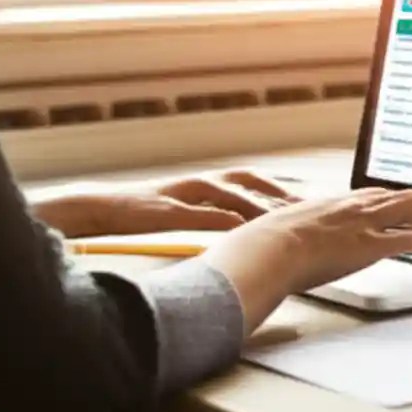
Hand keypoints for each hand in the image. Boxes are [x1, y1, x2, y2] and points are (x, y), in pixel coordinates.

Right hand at [32, 169, 300, 237]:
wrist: (97, 209)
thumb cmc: (145, 215)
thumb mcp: (187, 213)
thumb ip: (215, 216)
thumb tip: (247, 230)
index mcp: (207, 185)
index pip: (253, 183)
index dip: (283, 189)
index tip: (313, 201)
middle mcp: (199, 182)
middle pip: (248, 180)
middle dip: (278, 192)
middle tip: (309, 206)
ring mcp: (181, 193)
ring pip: (225, 192)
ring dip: (255, 202)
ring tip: (283, 214)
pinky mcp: (161, 208)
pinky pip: (193, 211)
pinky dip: (216, 216)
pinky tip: (237, 224)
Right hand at [202, 188, 411, 333]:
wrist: (268, 250)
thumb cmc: (266, 244)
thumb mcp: (281, 229)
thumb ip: (290, 231)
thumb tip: (277, 241)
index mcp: (332, 202)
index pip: (372, 194)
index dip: (389, 203)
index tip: (395, 211)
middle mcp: (353, 207)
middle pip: (397, 195)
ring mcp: (364, 224)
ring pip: (410, 207)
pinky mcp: (371, 246)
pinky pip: (410, 238)